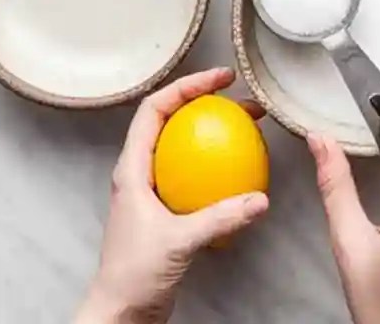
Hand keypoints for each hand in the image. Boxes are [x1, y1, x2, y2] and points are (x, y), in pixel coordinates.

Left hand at [75, 68, 269, 323]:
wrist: (121, 311)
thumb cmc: (132, 276)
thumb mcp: (178, 242)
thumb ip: (219, 218)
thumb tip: (258, 199)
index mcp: (132, 169)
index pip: (155, 110)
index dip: (186, 86)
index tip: (219, 79)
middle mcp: (140, 173)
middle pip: (171, 121)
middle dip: (205, 101)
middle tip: (240, 97)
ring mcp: (154, 190)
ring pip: (184, 146)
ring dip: (212, 131)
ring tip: (247, 126)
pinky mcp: (167, 209)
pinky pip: (195, 176)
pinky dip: (217, 166)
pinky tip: (242, 173)